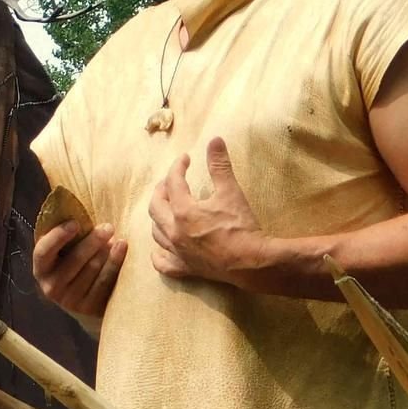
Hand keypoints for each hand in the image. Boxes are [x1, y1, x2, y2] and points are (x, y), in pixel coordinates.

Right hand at [32, 220, 126, 324]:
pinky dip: (115, 263)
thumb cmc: (73, 264)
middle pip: (74, 261)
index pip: (43, 252)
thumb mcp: (63, 252)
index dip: (57, 237)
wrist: (85, 302)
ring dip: (107, 251)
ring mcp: (70, 301)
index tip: (75, 223)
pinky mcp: (89, 308)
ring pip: (92, 270)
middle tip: (108, 227)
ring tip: (118, 238)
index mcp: (41, 268)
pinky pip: (105, 282)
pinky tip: (122, 249)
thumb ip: (64, 235)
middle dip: (92, 241)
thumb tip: (70, 202)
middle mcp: (51, 287)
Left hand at [149, 137, 267, 283]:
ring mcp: (178, 252)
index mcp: (183, 211)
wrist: (251, 262)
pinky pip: (164, 264)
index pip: (173, 182)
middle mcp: (174, 231)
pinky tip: (160, 251)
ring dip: (158, 217)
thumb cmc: (240, 226)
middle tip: (170, 181)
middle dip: (161, 190)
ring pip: (156, 232)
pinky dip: (159, 256)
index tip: (186, 159)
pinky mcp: (185, 268)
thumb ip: (220, 165)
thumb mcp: (231, 192)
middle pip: (156, 207)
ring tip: (165, 209)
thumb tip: (215, 140)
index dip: (178, 167)